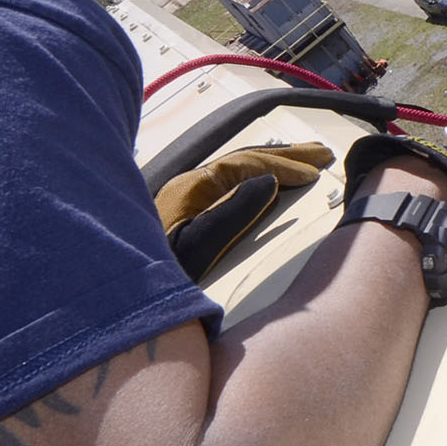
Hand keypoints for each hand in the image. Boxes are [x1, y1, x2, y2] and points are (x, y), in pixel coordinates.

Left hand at [154, 143, 335, 278]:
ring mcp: (186, 200)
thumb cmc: (154, 274)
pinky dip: (258, 180)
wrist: (125, 292)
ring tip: (305, 161)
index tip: (314, 173)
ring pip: (237, 172)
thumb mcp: (196, 247)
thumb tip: (268, 182)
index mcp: (191, 187)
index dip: (283, 166)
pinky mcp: (187, 216)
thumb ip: (231, 213)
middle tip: (321, 153)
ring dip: (273, 165)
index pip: (245, 165)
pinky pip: (230, 187)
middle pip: (243, 161)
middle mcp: (188, 187)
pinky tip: (270, 185)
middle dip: (285, 155)